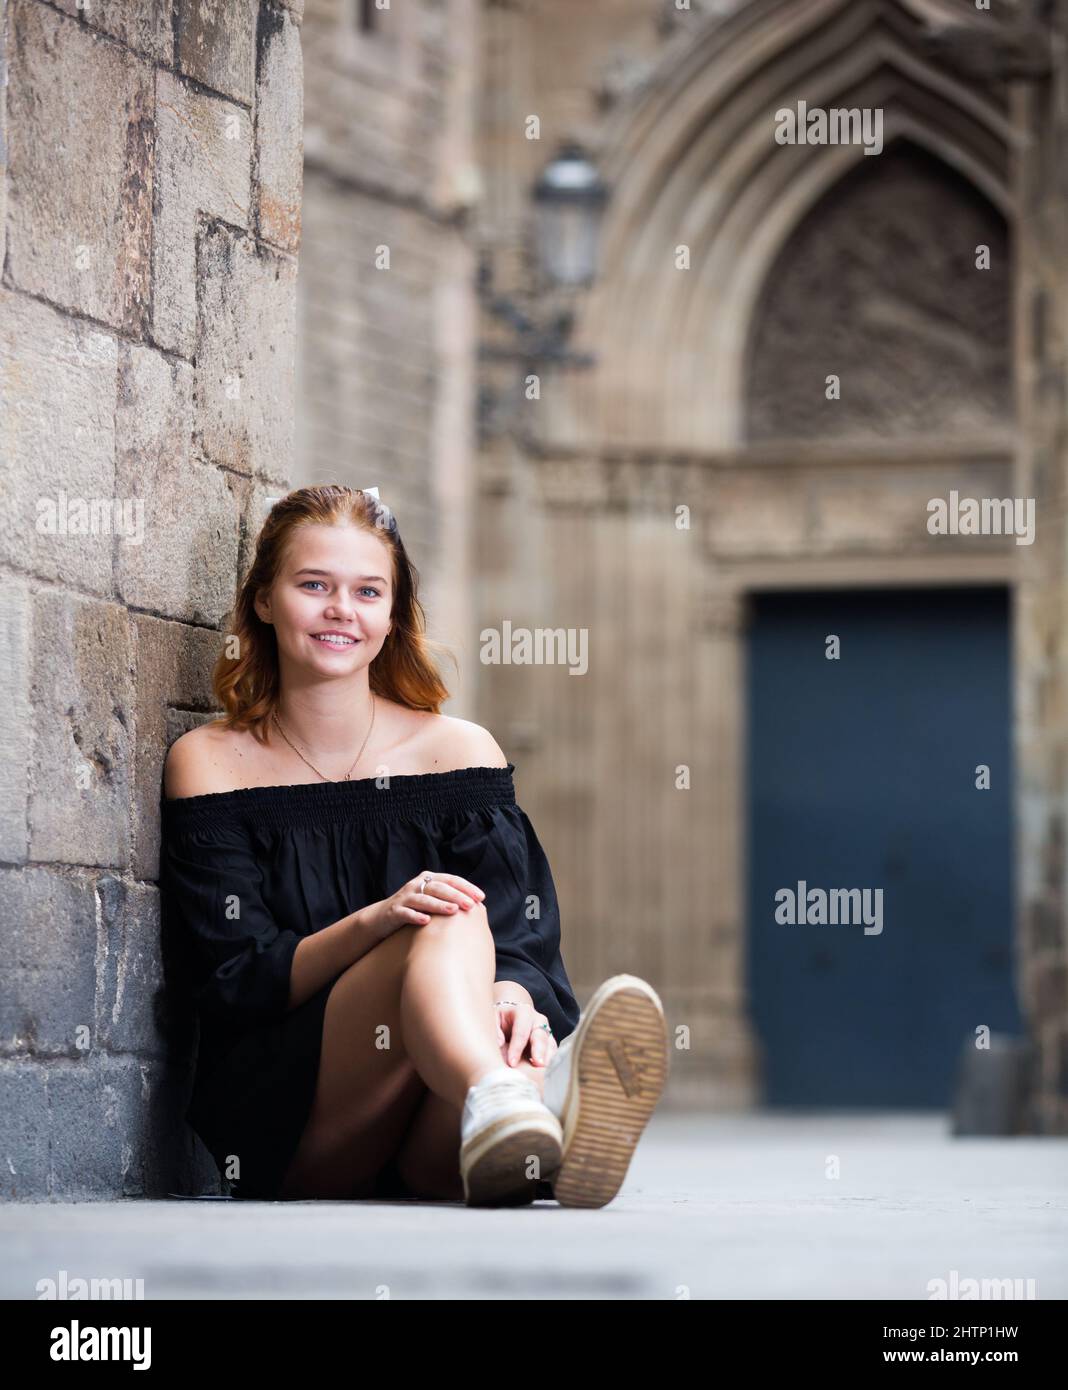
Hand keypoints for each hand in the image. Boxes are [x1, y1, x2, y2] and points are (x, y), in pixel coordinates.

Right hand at [359, 871, 484, 940]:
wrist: (382, 917)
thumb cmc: (413, 909)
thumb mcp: (431, 900)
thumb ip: (448, 898)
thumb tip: (475, 906)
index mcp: (428, 879)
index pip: (451, 880)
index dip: (466, 887)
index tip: (481, 897)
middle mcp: (417, 885)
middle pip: (439, 887)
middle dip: (456, 895)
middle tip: (470, 905)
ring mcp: (405, 897)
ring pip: (423, 899)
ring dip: (439, 904)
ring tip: (453, 910)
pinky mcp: (394, 911)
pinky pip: (406, 913)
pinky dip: (416, 916)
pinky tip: (426, 922)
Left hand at [494, 997, 557, 1068]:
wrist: (512, 1016)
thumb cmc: (501, 1019)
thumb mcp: (494, 1019)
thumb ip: (495, 1030)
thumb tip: (499, 1044)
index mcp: (523, 1012)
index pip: (521, 1030)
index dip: (517, 1047)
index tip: (512, 1063)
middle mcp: (538, 1020)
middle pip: (540, 1036)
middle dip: (539, 1051)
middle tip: (537, 1064)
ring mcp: (546, 1031)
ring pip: (550, 1044)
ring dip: (547, 1058)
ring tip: (543, 1071)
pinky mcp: (549, 1043)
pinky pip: (552, 1053)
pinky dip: (550, 1062)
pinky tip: (544, 1073)